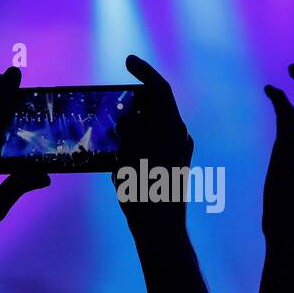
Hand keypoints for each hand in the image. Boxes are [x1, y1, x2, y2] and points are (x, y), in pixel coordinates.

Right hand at [111, 54, 192, 234]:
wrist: (161, 231)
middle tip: (114, 102)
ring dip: (134, 123)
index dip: (144, 72)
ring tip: (113, 130)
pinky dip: (137, 140)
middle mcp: (180, 137)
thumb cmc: (144, 193)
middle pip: (157, 107)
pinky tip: (119, 153)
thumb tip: (132, 117)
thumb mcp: (130, 155)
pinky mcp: (173, 166)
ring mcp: (178, 152)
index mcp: (173, 129)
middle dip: (135, 101)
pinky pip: (153, 143)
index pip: (160, 90)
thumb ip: (131, 128)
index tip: (128, 61)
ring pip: (153, 126)